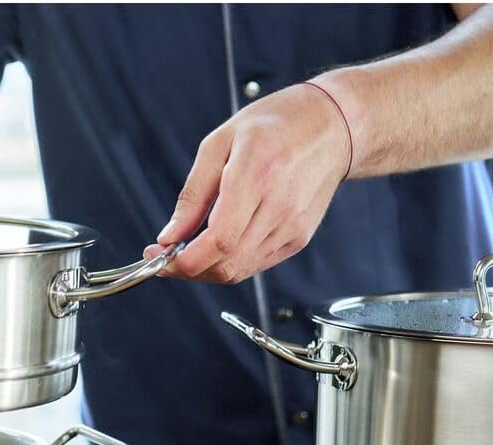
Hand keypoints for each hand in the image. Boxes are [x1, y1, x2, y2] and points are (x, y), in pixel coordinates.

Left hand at [144, 82, 350, 283]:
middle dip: (187, 270)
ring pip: (239, 271)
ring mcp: (292, 226)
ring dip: (206, 270)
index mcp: (256, 176)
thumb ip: (192, 195)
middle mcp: (279, 207)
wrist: (333, 126)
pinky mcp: (299, 238)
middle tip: (165, 258)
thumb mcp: (219, 144)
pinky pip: (255, 265)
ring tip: (189, 250)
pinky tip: (218, 246)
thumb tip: (170, 235)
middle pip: (226, 264)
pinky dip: (229, 264)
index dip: (183, 260)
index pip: (219, 241)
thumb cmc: (277, 126)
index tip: (159, 256)